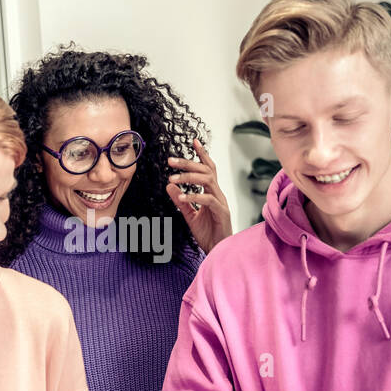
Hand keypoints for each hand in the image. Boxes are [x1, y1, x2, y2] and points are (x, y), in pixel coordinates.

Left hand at [167, 138, 232, 252]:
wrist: (218, 250)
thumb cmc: (208, 233)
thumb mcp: (189, 215)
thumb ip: (180, 201)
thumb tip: (169, 186)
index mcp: (211, 192)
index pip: (208, 169)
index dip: (202, 154)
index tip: (193, 141)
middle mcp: (218, 194)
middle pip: (206, 171)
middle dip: (188, 163)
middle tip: (170, 161)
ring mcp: (220, 202)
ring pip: (208, 181)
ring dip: (189, 178)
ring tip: (172, 179)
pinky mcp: (221, 213)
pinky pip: (208, 199)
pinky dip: (194, 196)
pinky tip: (182, 198)